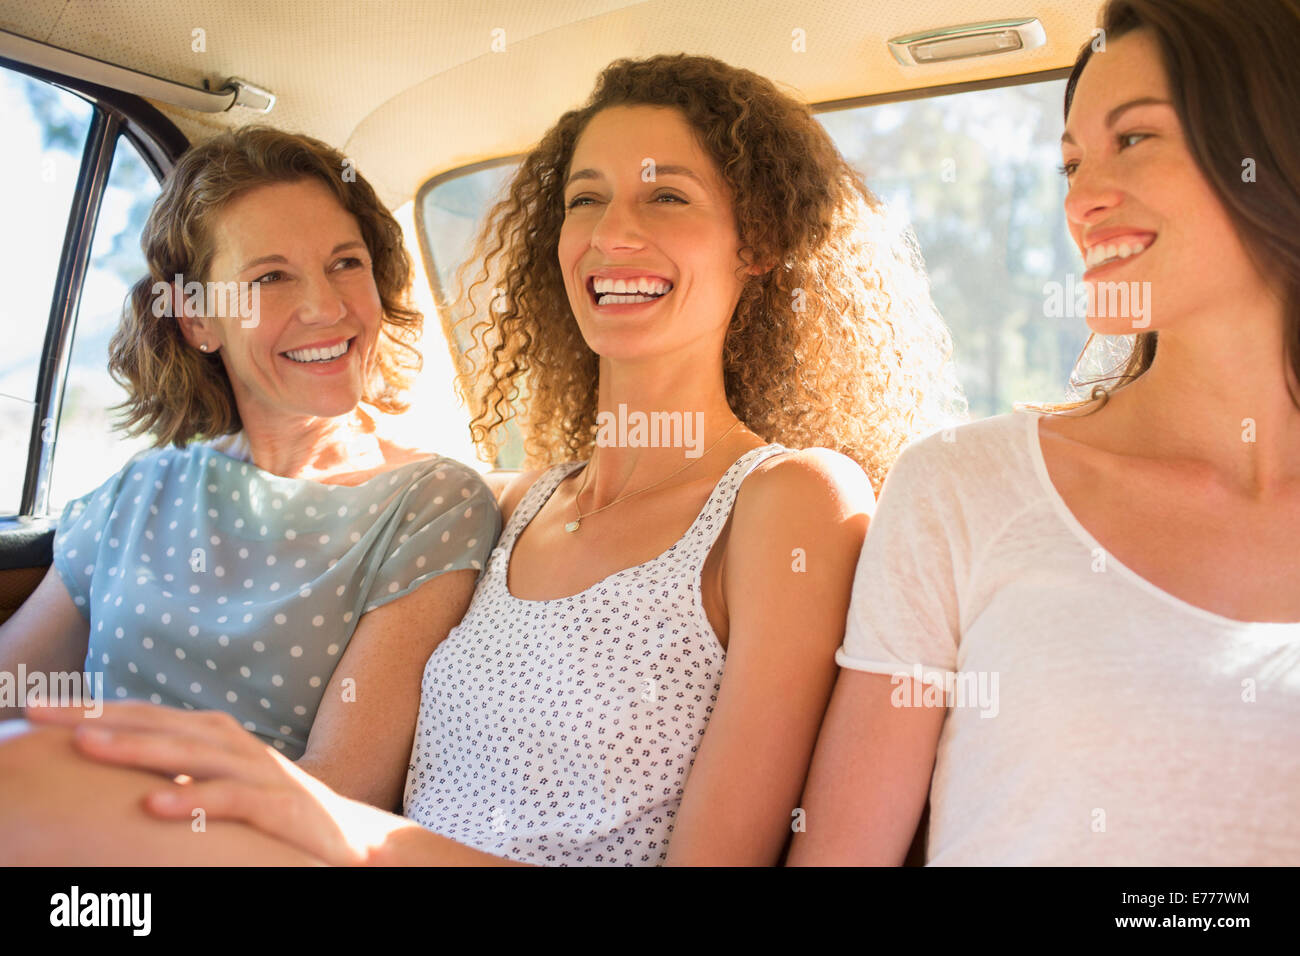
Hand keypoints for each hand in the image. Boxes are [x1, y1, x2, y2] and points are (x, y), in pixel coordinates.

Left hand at [24, 700, 381, 865]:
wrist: (352, 838)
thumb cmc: (274, 810)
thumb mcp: (220, 782)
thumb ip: (178, 768)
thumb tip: (113, 763)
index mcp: (215, 735)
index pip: (145, 715)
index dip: (93, 707)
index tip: (38, 709)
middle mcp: (233, 744)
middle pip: (159, 725)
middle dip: (98, 718)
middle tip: (41, 714)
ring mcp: (258, 773)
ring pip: (190, 755)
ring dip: (137, 748)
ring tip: (86, 746)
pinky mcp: (280, 807)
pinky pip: (230, 802)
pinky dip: (191, 801)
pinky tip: (152, 805)